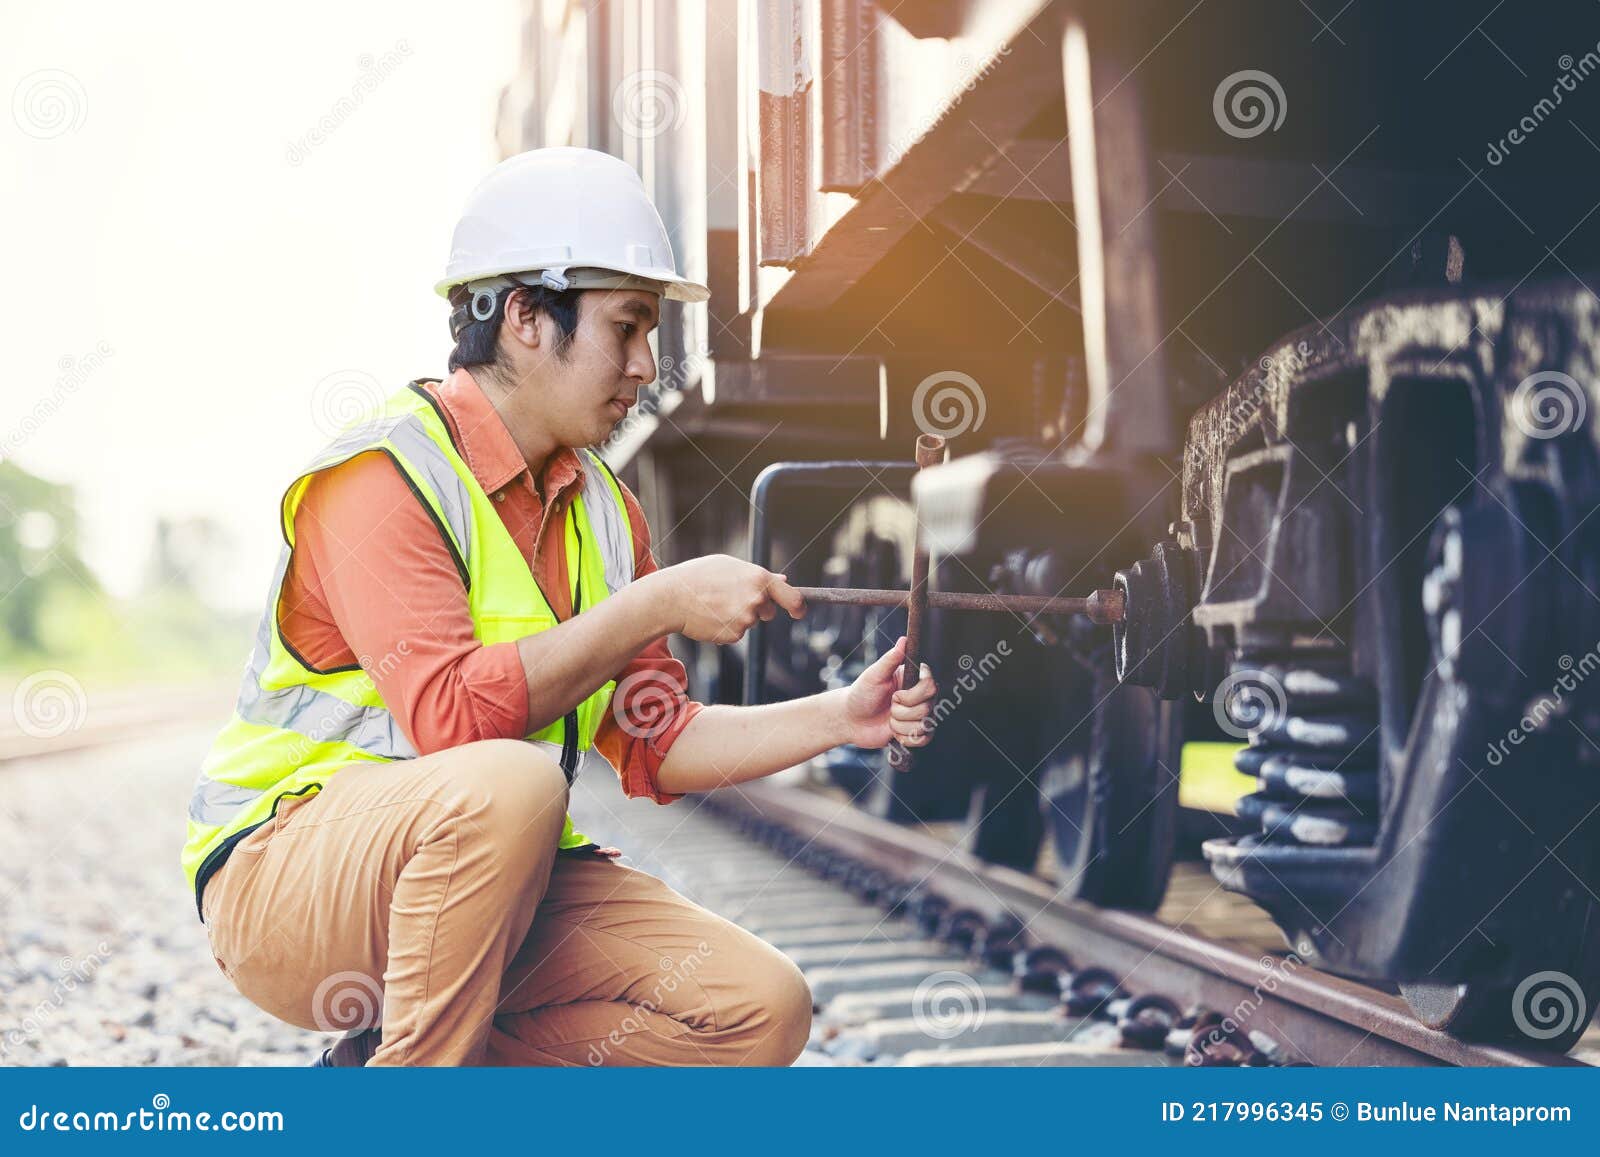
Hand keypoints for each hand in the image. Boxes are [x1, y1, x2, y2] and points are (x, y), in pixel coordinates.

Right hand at [652, 554, 806, 643]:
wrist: (672, 597)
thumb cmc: (699, 576)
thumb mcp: (730, 566)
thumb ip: (759, 574)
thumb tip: (783, 579)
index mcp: (759, 578)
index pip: (792, 596)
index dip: (798, 606)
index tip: (799, 612)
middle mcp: (757, 599)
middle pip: (768, 612)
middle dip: (756, 608)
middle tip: (730, 597)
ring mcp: (746, 619)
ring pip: (749, 622)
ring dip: (737, 617)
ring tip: (714, 604)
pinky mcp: (734, 635)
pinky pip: (736, 634)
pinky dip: (725, 628)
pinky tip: (710, 616)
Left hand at [843, 636, 937, 755]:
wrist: (851, 719)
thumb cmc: (861, 694)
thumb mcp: (874, 675)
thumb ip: (890, 659)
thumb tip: (904, 640)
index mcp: (914, 679)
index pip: (931, 686)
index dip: (913, 695)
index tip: (895, 695)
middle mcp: (920, 696)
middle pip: (928, 708)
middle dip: (902, 711)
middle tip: (889, 706)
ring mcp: (920, 714)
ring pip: (924, 725)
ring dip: (900, 725)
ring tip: (888, 719)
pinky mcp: (917, 732)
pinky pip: (923, 739)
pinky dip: (905, 738)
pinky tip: (894, 731)